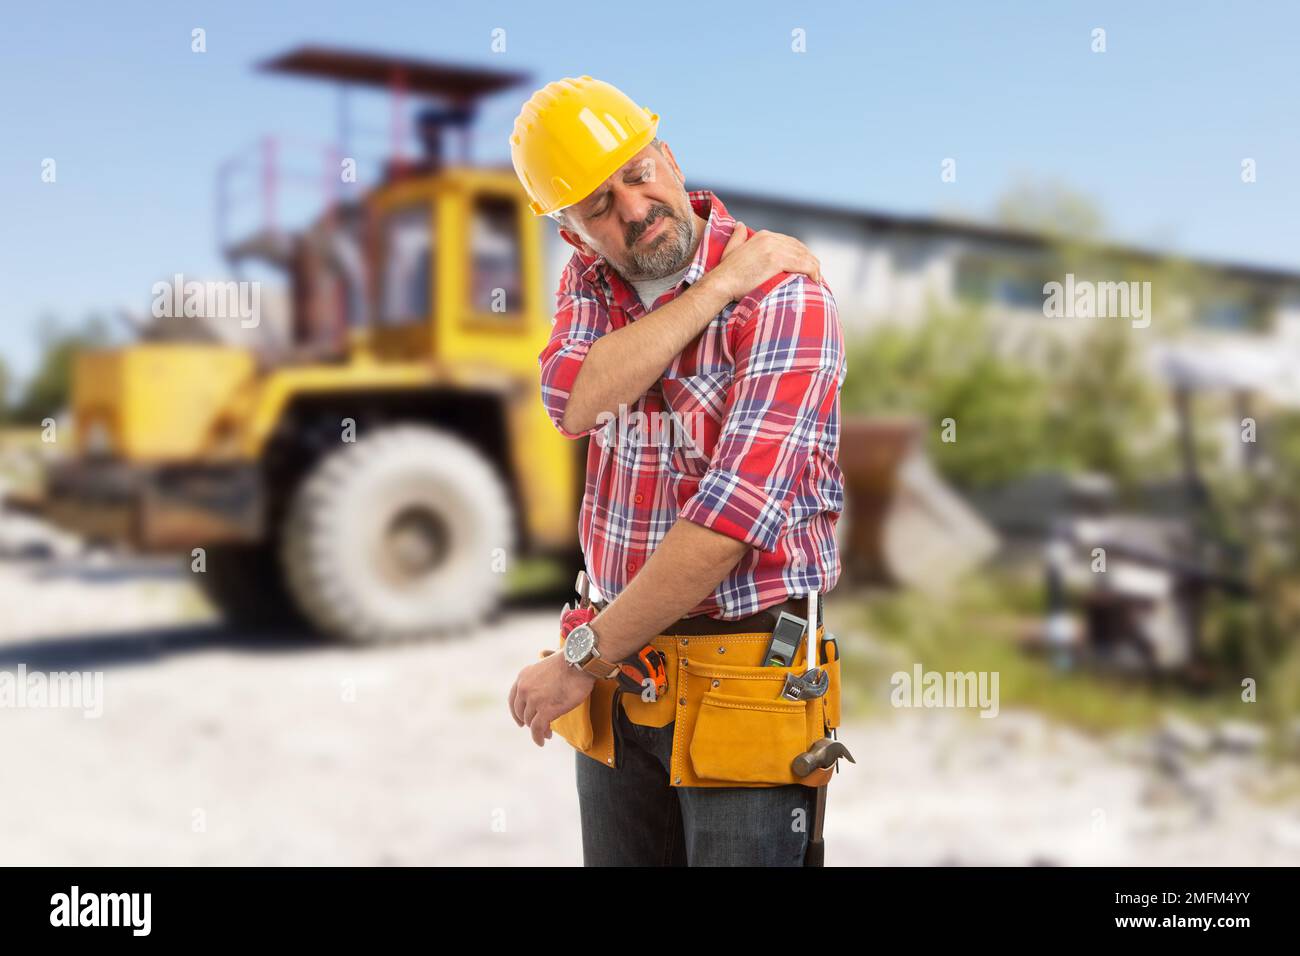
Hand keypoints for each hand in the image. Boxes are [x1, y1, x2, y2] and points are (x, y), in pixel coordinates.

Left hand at [508, 650, 597, 746]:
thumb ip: (538, 680)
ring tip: (547, 734)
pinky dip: (538, 737)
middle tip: (540, 728)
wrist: (579, 663)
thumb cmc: (569, 663)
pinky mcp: (546, 710)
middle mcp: (524, 688)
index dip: (516, 714)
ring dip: (538, 730)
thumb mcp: (545, 667)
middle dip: (529, 722)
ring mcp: (534, 700)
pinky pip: (538, 729)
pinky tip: (543, 741)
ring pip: (530, 722)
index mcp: (523, 677)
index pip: (513, 700)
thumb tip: (543, 693)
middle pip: (521, 713)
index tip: (521, 722)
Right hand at [707, 221, 821, 300]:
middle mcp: (770, 238)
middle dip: (809, 260)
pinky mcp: (777, 260)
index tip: (807, 266)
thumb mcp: (731, 249)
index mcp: (763, 236)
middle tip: (816, 274)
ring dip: (814, 268)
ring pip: (804, 256)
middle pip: (799, 248)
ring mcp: (774, 248)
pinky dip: (813, 271)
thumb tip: (740, 224)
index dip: (801, 254)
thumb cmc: (726, 273)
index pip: (790, 242)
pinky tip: (815, 280)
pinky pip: (803, 264)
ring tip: (817, 279)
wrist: (721, 283)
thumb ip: (738, 236)